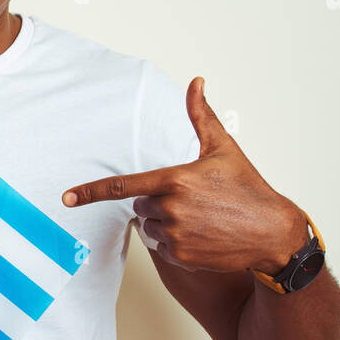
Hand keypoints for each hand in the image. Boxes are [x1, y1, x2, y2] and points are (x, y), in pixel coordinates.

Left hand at [61, 77, 305, 273]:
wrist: (272, 233)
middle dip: (158, 201)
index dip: (91, 191)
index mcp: (176, 180)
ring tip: (200, 218)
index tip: (67, 197)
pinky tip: (202, 235)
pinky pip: (163, 248)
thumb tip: (195, 82)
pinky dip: (176, 242)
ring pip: (150, 227)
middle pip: (140, 205)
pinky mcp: (182, 257)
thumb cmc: (248, 188)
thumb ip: (200, 116)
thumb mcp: (223, 148)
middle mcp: (172, 209)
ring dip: (166, 223)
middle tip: (192, 199)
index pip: (123, 186)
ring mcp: (177, 236)